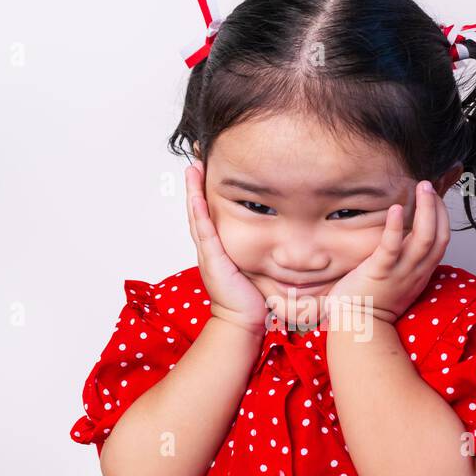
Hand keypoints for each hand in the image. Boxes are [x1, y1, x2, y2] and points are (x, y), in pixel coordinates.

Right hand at [184, 160, 267, 335]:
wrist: (244, 321)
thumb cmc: (253, 296)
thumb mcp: (257, 263)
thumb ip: (263, 246)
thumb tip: (283, 228)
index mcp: (219, 244)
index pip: (210, 209)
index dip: (206, 186)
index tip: (207, 162)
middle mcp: (210, 245)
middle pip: (199, 206)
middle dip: (195, 181)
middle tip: (195, 154)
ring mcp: (209, 252)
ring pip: (197, 214)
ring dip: (193, 190)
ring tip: (192, 166)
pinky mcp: (213, 260)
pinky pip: (204, 231)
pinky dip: (199, 212)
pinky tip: (196, 194)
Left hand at [323, 180, 449, 326]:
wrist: (357, 325)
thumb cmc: (372, 301)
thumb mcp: (398, 280)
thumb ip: (405, 260)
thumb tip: (404, 238)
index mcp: (421, 273)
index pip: (442, 241)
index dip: (443, 217)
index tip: (436, 198)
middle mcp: (416, 272)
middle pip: (439, 236)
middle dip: (438, 208)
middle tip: (429, 185)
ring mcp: (400, 272)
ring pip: (423, 238)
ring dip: (426, 210)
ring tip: (422, 188)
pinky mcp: (379, 272)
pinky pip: (392, 247)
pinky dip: (396, 227)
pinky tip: (396, 208)